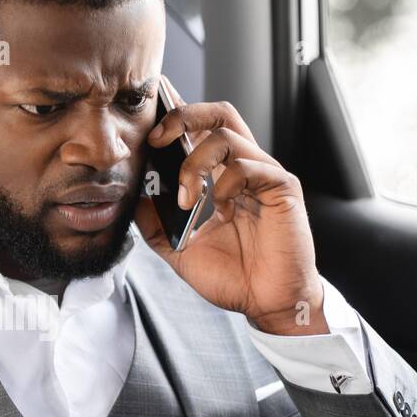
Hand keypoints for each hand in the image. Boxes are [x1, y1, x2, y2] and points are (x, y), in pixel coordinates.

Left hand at [134, 77, 327, 335]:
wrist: (266, 303)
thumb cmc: (232, 275)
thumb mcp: (178, 248)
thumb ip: (155, 221)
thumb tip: (134, 195)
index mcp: (219, 177)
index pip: (199, 129)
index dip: (176, 113)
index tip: (148, 114)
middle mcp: (243, 168)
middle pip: (218, 114)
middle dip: (183, 115)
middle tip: (157, 140)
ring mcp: (264, 175)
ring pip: (226, 136)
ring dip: (195, 163)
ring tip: (186, 199)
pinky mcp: (282, 188)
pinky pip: (250, 166)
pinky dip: (226, 182)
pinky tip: (222, 207)